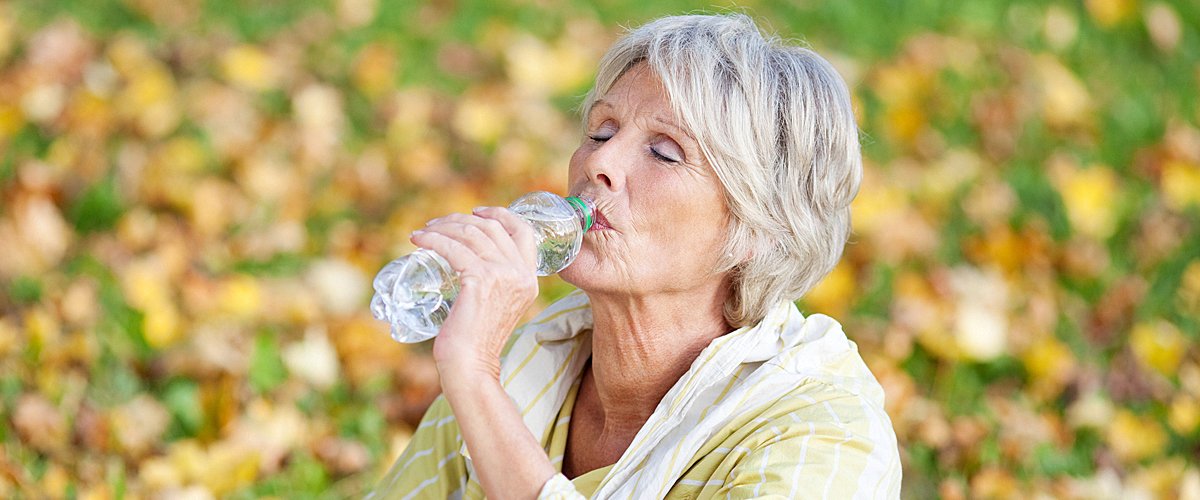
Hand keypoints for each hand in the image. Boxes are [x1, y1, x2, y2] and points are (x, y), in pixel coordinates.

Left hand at [409, 206, 538, 384]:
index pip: (523, 231)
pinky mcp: (481, 280)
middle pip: (491, 228)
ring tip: (423, 233)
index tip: (475, 211)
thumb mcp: (494, 306)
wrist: (471, 367)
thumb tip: (469, 264)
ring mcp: (503, 276)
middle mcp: (521, 274)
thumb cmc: (475, 342)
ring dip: (443, 227)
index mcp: (529, 279)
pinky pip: (454, 248)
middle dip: (460, 220)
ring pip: (471, 234)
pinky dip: (433, 240)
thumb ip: (493, 285)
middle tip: (436, 226)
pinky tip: (418, 240)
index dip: (499, 214)